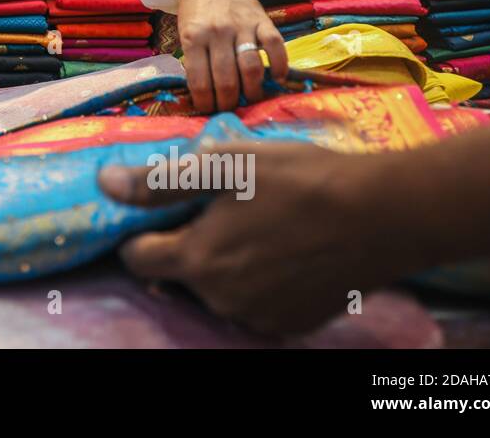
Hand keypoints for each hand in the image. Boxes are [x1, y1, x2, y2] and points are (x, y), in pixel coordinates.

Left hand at [99, 141, 413, 336]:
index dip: (141, 231)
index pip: (138, 258)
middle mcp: (222, 300)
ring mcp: (259, 318)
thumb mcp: (223, 164)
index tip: (159, 209)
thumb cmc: (300, 180)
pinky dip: (260, 280)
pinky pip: (256, 302)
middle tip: (219, 206)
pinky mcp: (293, 324)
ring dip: (225, 263)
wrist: (385, 215)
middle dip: (189, 243)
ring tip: (257, 223)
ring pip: (219, 289)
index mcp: (197, 261)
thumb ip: (159, 181)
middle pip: (180, 274)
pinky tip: (283, 248)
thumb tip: (104, 184)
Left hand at [176, 0, 286, 112]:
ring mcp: (242, 26)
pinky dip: (278, 65)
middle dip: (229, 102)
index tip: (209, 110)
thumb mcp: (186, 35)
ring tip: (250, 98)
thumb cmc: (196, 14)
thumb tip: (206, 97)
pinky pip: (275, 46)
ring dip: (252, 91)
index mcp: (194, 38)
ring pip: (251, 68)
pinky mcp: (263, 20)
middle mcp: (218, 32)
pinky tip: (275, 77)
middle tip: (230, 108)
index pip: (200, 82)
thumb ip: (195, 61)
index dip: (206, 103)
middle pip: (227, 80)